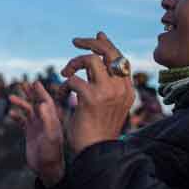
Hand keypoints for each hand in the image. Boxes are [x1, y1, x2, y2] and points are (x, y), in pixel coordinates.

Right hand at [9, 81, 64, 185]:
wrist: (47, 170)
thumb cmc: (52, 154)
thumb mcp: (51, 136)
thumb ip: (47, 120)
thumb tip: (42, 103)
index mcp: (53, 120)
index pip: (47, 102)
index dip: (41, 92)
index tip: (35, 83)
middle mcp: (45, 122)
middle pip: (37, 103)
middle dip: (30, 93)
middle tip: (22, 84)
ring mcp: (37, 127)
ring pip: (28, 111)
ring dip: (20, 103)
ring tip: (10, 97)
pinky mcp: (30, 134)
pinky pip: (22, 122)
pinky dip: (16, 116)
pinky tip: (10, 114)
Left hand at [61, 32, 135, 155]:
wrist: (96, 152)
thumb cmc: (98, 127)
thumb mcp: (108, 102)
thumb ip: (106, 80)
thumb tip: (102, 66)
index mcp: (126, 89)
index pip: (119, 57)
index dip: (106, 44)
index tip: (95, 36)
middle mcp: (120, 88)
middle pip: (108, 52)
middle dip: (90, 43)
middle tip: (75, 42)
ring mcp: (107, 92)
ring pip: (90, 60)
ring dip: (73, 63)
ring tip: (65, 74)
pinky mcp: (91, 98)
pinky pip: (72, 78)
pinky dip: (63, 85)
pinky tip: (62, 95)